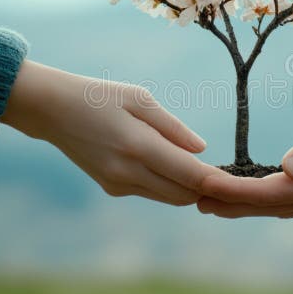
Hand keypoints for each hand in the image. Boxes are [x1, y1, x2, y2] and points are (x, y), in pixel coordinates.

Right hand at [1, 60, 221, 205]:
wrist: (51, 111)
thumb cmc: (100, 96)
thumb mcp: (140, 99)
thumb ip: (173, 127)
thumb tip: (202, 151)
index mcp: (138, 147)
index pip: (191, 175)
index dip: (219, 182)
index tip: (241, 181)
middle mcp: (128, 173)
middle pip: (184, 195)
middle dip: (206, 187)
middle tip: (224, 170)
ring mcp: (118, 185)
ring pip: (168, 197)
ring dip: (187, 186)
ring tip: (200, 165)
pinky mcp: (112, 189)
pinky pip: (151, 192)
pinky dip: (166, 183)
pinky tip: (167, 162)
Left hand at [197, 90, 292, 217]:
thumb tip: (286, 168)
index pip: (270, 193)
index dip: (234, 191)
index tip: (204, 186)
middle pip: (270, 206)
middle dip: (232, 205)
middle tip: (196, 201)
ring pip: (279, 207)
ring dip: (246, 205)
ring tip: (214, 200)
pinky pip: (292, 202)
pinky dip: (266, 199)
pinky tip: (252, 195)